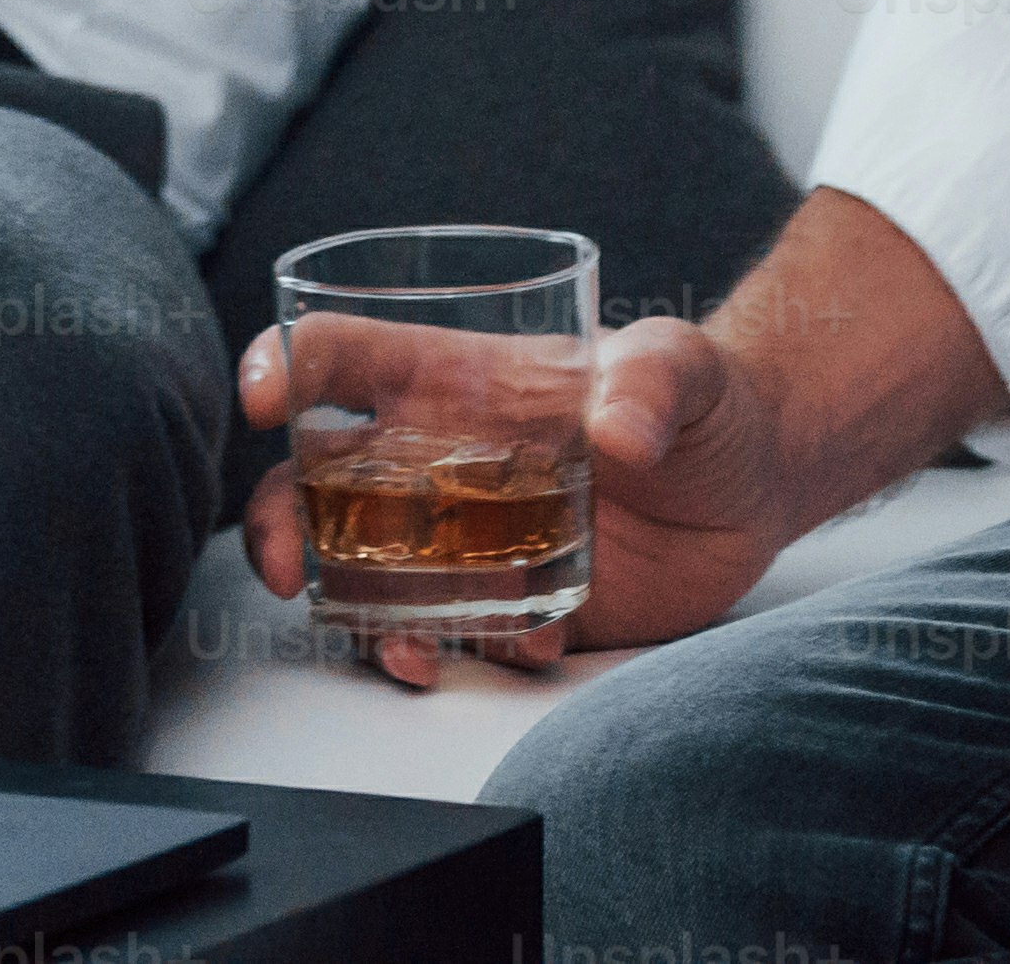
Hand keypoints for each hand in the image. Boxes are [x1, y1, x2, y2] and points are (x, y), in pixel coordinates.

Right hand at [235, 304, 801, 691]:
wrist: (747, 485)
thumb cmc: (699, 398)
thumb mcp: (682, 369)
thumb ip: (651, 384)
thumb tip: (619, 427)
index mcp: (452, 377)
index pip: (342, 357)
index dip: (286, 364)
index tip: (262, 396)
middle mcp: (435, 458)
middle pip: (314, 484)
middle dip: (279, 526)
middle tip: (285, 567)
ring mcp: (463, 537)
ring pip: (364, 576)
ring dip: (359, 617)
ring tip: (409, 650)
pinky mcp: (506, 600)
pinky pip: (449, 635)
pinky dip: (465, 653)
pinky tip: (525, 647)